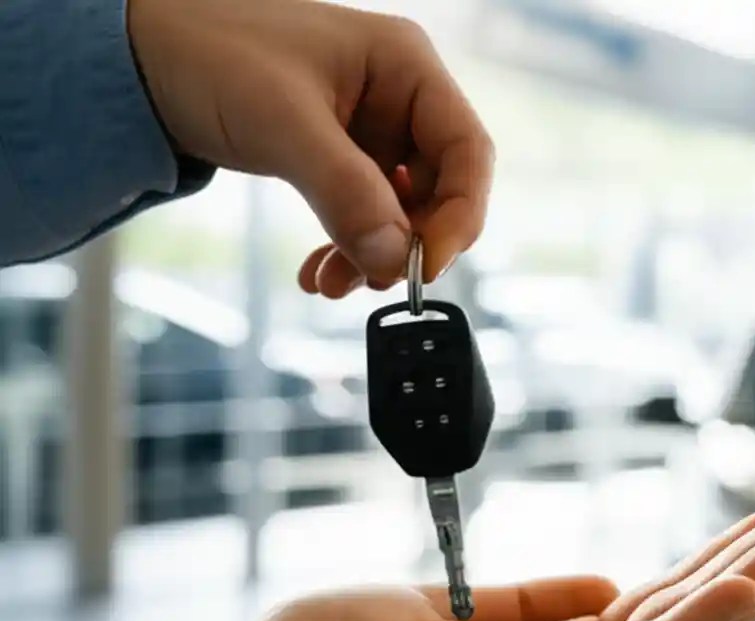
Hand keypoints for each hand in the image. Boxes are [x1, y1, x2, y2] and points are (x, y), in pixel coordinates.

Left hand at [127, 0, 492, 296]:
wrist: (137, 56)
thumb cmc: (207, 53)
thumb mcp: (282, 123)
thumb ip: (345, 192)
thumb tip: (392, 259)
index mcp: (404, 65)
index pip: (466, 149)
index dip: (459, 213)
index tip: (425, 264)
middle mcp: (397, 96)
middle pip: (440, 187)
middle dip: (408, 241)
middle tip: (375, 279)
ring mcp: (369, 128)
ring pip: (401, 210)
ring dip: (374, 254)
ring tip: (333, 283)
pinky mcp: (338, 156)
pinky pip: (363, 213)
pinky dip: (347, 248)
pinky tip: (318, 273)